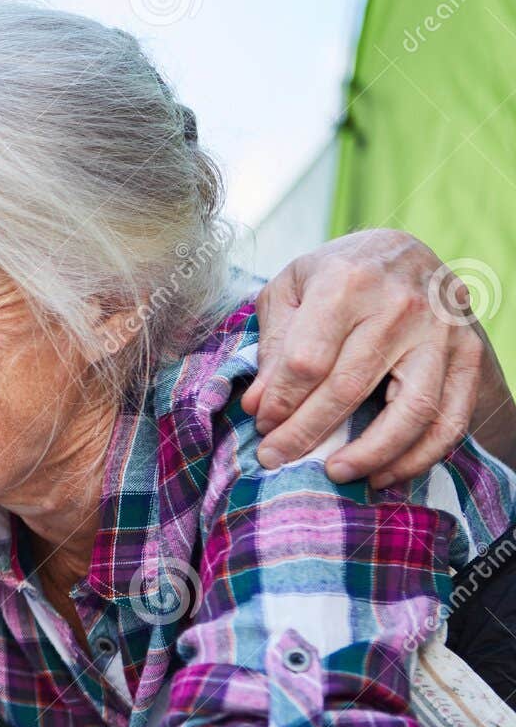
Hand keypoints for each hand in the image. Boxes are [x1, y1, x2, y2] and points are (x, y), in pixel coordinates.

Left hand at [243, 229, 493, 486]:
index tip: (262, 424)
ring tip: (334, 474)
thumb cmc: (338, 273)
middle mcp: (399, 306)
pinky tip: (384, 474)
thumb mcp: (292, 288)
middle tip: (276, 458)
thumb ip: (273, 342)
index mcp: (347, 281)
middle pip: (348, 388)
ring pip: (410, 411)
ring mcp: (440, 333)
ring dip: (369, 454)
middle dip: (305, 433)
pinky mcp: (468, 355)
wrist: (406, 253)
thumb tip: (258, 404)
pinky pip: (450, 420)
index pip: (307, 359)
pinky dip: (419, 457)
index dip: (281, 400)